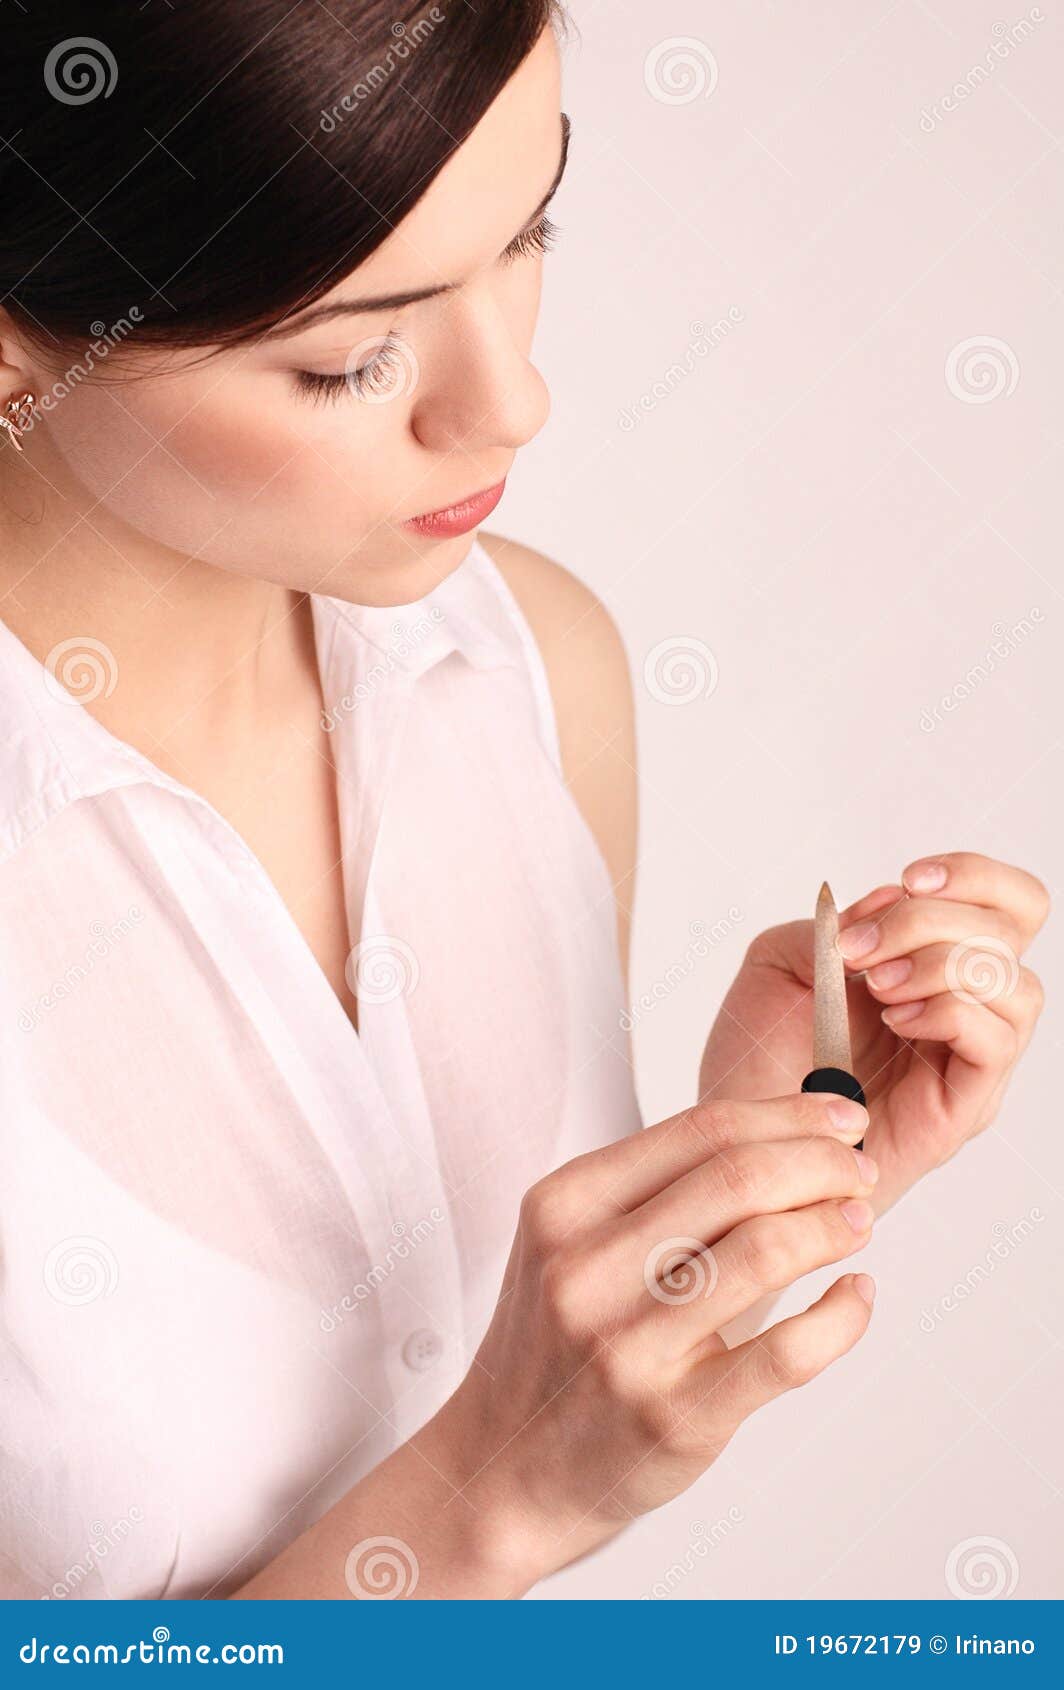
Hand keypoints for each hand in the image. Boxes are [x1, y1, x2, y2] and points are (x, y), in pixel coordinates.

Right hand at [418, 1092, 875, 1588]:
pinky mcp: (676, 1417)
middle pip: (739, 1178)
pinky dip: (842, 1316)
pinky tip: (854, 1297)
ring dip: (834, 1226)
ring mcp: (630, 1347)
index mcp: (565, 1205)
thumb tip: (787, 1136)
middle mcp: (588, 1268)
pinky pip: (786, 1352)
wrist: (509, 1464)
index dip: (788, 1115)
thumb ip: (658, 1188)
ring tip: (857, 1222)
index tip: (839, 1118)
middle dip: (822, 1162)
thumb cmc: (561, 1341)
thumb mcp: (575, 1241)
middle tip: (858, 1170)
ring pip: (767, 1251)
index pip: (701, 1130)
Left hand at [699, 852, 1047, 1212]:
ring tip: (877, 989)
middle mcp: (965, 1010)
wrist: (740, 1139)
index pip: (1006, 904)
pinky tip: (894, 1021)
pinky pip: (995, 1043)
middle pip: (1012, 931)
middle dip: (931, 920)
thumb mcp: (777, 964)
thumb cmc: (761, 1059)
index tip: (907, 878)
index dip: (974, 876)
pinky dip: (948, 1013)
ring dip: (942, 967)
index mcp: (933, 966)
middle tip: (861, 951)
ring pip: (1017, 987)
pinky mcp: (962, 1108)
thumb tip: (891, 898)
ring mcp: (968, 1061)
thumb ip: (830, 924)